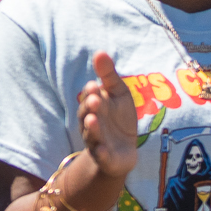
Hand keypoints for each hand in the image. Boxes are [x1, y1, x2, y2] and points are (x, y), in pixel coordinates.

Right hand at [78, 51, 138, 178]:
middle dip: (90, 108)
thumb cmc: (119, 118)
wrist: (124, 151)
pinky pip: (101, 156)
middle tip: (95, 100)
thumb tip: (99, 52)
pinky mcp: (105, 158)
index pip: (89, 98)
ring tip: (93, 120)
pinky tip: (103, 149)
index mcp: (94, 107)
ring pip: (91, 135)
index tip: (94, 85)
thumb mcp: (118, 94)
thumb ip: (108, 76)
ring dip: (92, 128)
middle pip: (87, 115)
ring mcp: (97, 142)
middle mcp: (91, 124)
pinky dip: (101, 153)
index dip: (91, 93)